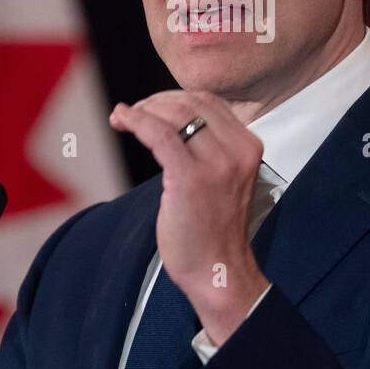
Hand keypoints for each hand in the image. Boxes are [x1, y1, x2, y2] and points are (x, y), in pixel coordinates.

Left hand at [109, 90, 270, 346]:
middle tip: (134, 112)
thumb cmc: (214, 229)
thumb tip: (173, 120)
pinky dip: (135, 120)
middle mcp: (238, 150)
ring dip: (142, 109)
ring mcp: (216, 163)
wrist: (218, 271)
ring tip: (123, 117)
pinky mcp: (189, 177)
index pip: (209, 103)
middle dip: (155, 101)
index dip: (175, 97)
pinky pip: (158, 134)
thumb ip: (211, 149)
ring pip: (173, 114)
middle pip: (190, 103)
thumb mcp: (224, 178)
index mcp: (249, 147)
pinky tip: (120, 119)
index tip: (152, 106)